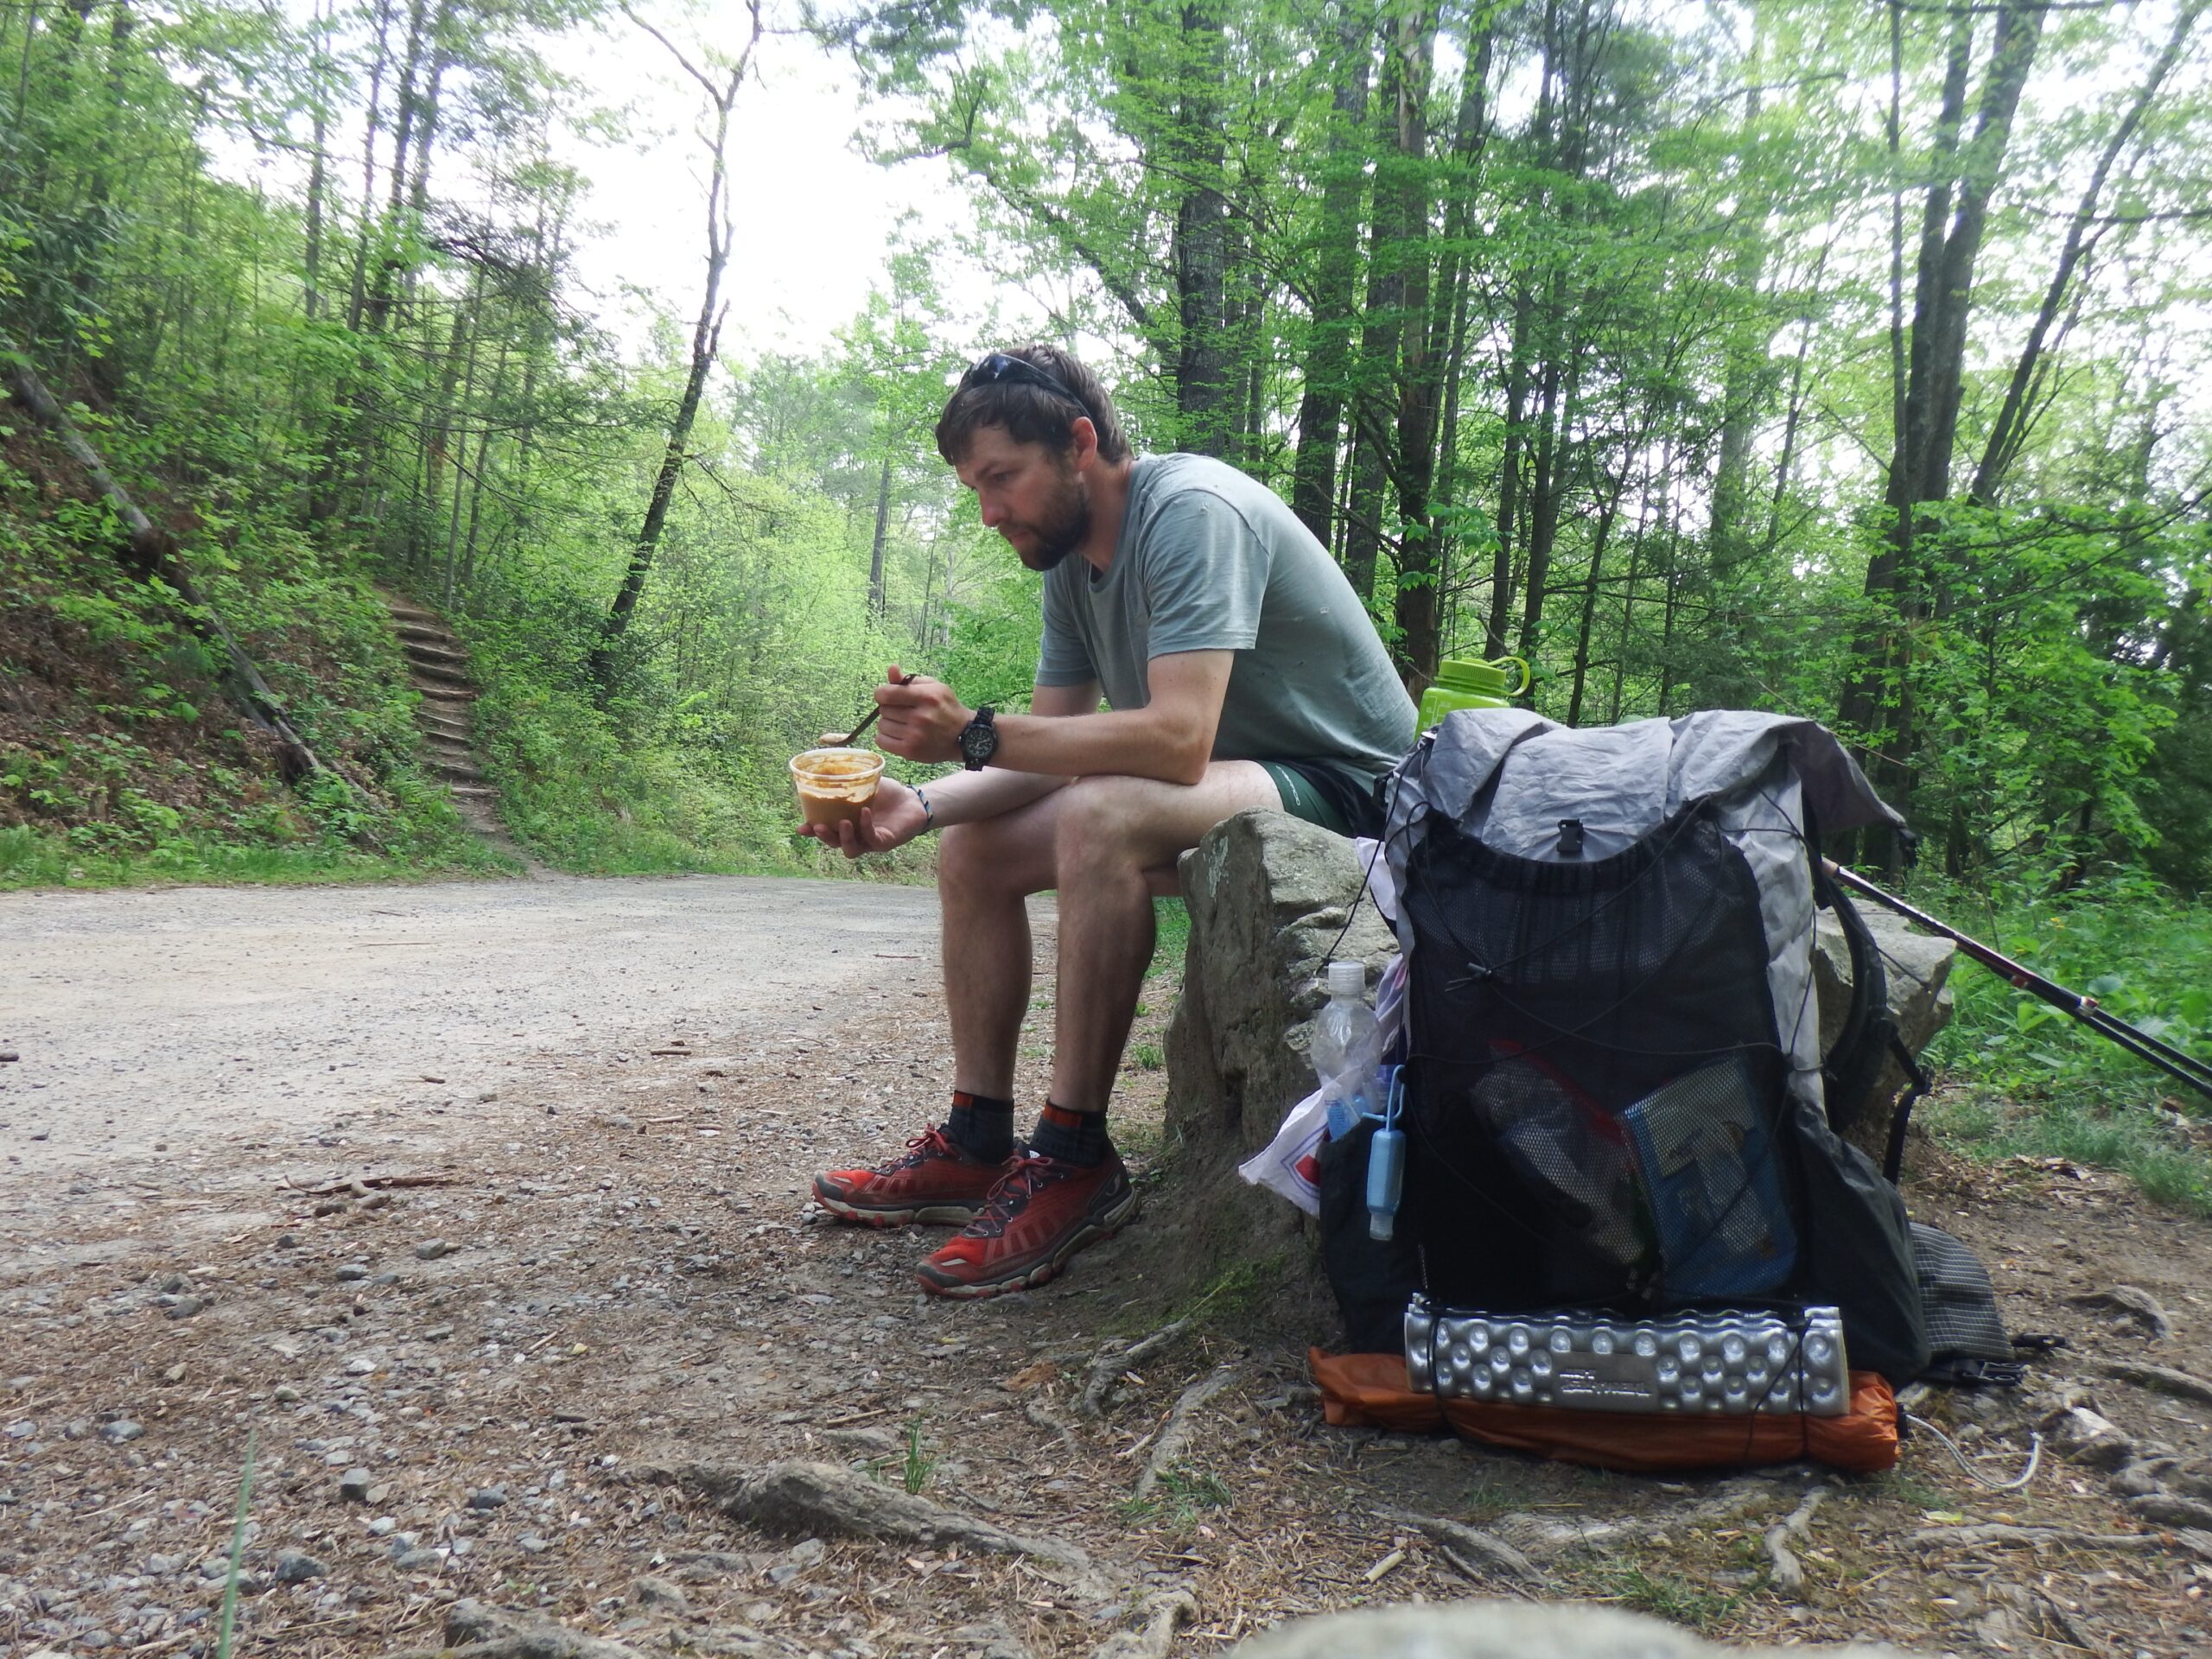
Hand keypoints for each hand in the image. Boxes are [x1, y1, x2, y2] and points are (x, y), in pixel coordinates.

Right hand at [798, 776, 928, 859]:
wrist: (912, 800)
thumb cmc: (887, 794)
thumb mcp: (865, 785)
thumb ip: (849, 781)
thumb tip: (829, 767)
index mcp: (846, 824)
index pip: (825, 831)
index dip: (811, 832)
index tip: (800, 828)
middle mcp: (856, 836)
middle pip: (835, 844)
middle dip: (824, 837)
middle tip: (818, 827)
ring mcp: (870, 842)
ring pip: (851, 849)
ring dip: (844, 838)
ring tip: (843, 823)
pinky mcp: (885, 842)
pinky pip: (872, 838)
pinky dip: (866, 826)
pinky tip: (864, 812)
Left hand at [873, 663, 970, 765]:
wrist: (964, 736)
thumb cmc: (946, 708)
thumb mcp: (933, 687)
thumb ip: (909, 679)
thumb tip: (892, 668)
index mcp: (926, 697)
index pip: (887, 694)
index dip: (882, 694)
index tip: (887, 696)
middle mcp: (921, 717)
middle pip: (883, 710)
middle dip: (890, 709)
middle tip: (904, 712)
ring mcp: (915, 736)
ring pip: (882, 725)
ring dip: (889, 723)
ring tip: (903, 724)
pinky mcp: (910, 751)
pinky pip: (881, 741)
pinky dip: (886, 738)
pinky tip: (899, 735)